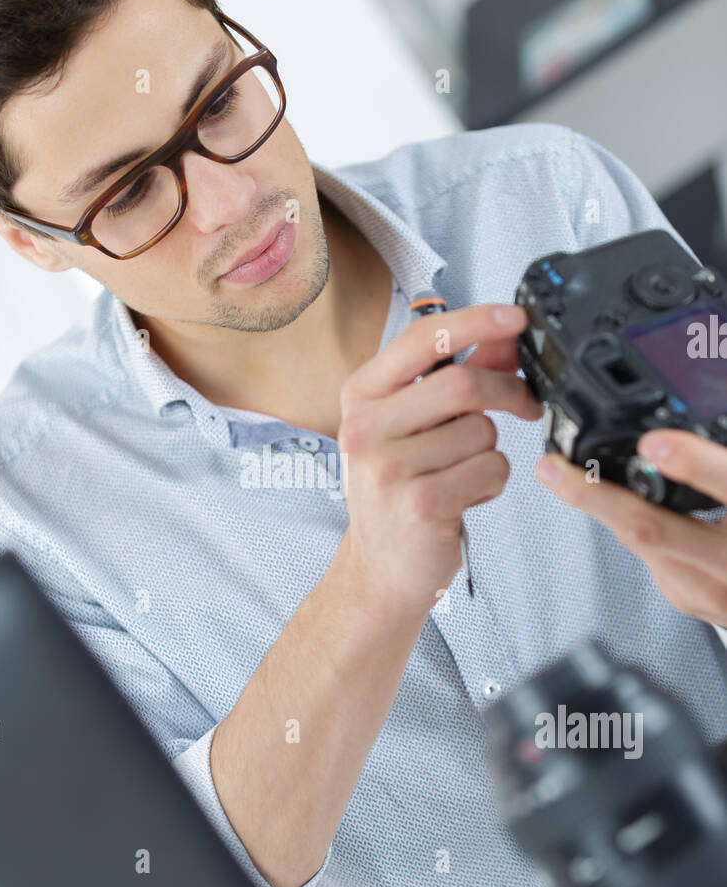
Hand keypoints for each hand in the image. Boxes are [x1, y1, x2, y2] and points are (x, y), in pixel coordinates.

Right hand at [338, 302, 541, 616]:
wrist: (380, 568)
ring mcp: (388, 468)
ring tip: (462, 473)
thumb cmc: (397, 491)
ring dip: (491, 450)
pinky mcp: (420, 504)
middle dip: (508, 391)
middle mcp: (365, 429)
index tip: (516, 318)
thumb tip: (504, 337)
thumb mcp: (415, 427)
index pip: (421, 339)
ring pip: (483, 431)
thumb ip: (455, 377)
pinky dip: (492, 482)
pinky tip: (463, 498)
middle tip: (527, 404)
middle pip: (461, 383)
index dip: (476, 321)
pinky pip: (490, 469)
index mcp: (360, 397)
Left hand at [535, 430, 726, 626]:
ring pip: (643, 544)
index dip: (693, 465)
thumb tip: (684, 437)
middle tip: (552, 468)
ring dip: (604, 507)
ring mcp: (708, 593)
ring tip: (563, 474)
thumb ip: (722, 468)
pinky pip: (652, 555)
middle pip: (653, 531)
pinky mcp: (693, 601)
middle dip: (593, 496)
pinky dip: (633, 524)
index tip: (654, 445)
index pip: (724, 491)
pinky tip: (616, 502)